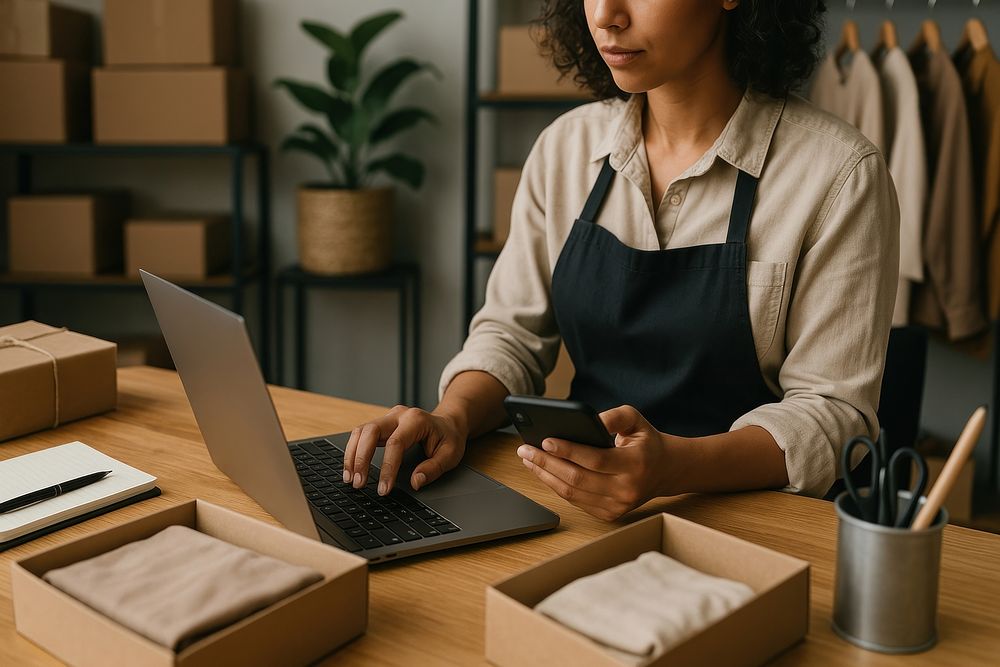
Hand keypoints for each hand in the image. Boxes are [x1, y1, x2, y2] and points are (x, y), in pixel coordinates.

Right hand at [344, 405, 467, 495]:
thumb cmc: (449, 437)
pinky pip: (361, 434)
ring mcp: (387, 417)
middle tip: (358, 483)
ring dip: (352, 454)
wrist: (448, 422)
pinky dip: (353, 451)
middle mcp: (398, 415)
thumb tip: (415, 482)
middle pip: (370, 431)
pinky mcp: (381, 424)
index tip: (383, 489)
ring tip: (349, 478)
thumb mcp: (450, 454)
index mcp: (416, 420)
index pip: (395, 443)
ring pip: (361, 431)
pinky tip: (351, 468)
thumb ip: (433, 468)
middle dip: (360, 458)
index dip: (387, 467)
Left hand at [516, 405, 674, 520]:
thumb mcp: (635, 419)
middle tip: (525, 449)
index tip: (545, 440)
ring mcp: (618, 506)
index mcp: (635, 464)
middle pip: (577, 479)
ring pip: (572, 493)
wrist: (666, 470)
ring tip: (528, 459)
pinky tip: (544, 472)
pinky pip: (576, 501)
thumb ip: (614, 416)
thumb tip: (589, 420)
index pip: (594, 460)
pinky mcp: (610, 514)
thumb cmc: (646, 441)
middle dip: (546, 463)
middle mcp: (627, 489)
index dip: (567, 450)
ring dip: (545, 476)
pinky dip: (556, 486)